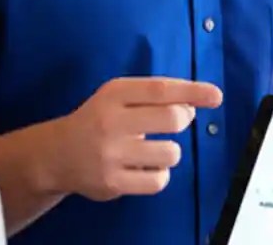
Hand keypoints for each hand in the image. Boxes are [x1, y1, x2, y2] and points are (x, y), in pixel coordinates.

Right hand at [48, 77, 222, 201]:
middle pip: (172, 119)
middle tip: (173, 122)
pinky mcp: (112, 182)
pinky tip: (146, 168)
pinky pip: (159, 181)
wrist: (57, 154)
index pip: (161, 90)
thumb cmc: (98, 120)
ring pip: (171, 153)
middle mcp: (111, 122)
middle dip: (182, 120)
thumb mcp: (118, 96)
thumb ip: (153, 96)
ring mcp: (111, 154)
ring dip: (171, 151)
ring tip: (153, 149)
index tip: (215, 96)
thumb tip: (195, 105)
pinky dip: (160, 175)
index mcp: (114, 94)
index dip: (192, 91)